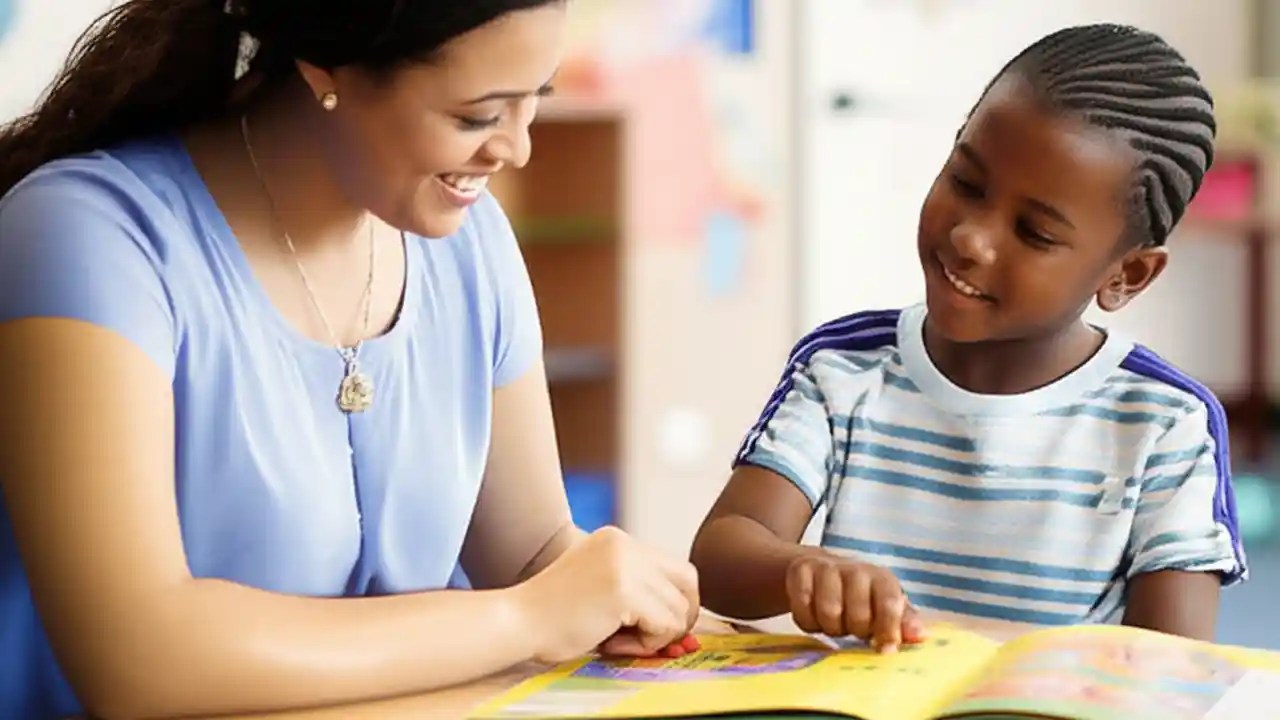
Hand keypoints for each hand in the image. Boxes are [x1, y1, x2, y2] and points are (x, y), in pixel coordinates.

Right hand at [516, 526, 699, 663]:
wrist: (515, 622)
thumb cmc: (552, 616)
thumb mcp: (601, 587)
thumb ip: (638, 592)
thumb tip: (684, 624)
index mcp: (618, 540)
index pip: (673, 568)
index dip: (672, 602)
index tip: (653, 628)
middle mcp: (625, 545)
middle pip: (687, 580)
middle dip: (681, 616)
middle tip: (655, 639)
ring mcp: (625, 565)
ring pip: (679, 608)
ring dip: (657, 635)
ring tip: (619, 641)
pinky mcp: (624, 591)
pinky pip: (665, 624)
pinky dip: (648, 643)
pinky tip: (614, 643)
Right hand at [786, 553, 924, 652]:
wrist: (820, 570)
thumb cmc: (860, 597)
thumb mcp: (884, 607)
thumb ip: (903, 622)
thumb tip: (920, 636)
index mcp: (883, 579)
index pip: (890, 603)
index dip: (888, 629)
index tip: (884, 649)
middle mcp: (856, 569)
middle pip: (858, 615)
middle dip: (854, 630)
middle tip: (851, 629)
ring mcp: (826, 567)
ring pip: (829, 611)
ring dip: (829, 627)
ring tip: (833, 623)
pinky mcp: (801, 569)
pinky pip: (802, 605)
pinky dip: (806, 620)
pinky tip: (812, 616)